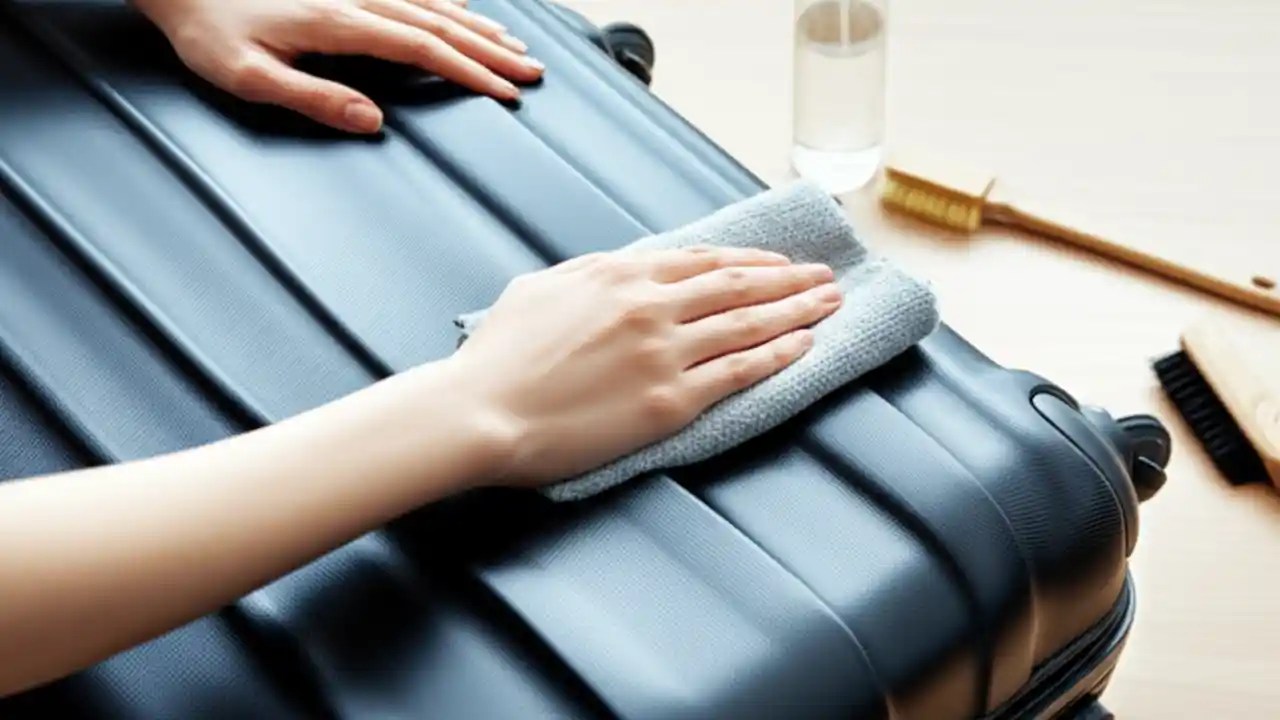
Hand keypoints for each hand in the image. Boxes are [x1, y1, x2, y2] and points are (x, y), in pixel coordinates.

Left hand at [131, 0, 544, 133]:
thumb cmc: (210, 30)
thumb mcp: (248, 74)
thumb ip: (312, 96)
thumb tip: (371, 119)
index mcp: (338, 21)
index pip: (422, 46)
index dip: (468, 71)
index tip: (504, 92)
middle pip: (440, 23)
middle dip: (491, 51)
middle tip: (531, 73)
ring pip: (433, 3)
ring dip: (478, 27)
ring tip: (516, 47)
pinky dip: (448, 2)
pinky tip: (469, 10)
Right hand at [449, 247, 842, 486]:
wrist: (482, 411)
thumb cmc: (499, 356)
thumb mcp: (541, 289)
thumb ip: (591, 276)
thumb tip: (623, 272)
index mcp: (620, 275)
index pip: (704, 261)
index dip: (751, 260)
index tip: (779, 262)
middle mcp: (651, 305)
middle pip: (739, 285)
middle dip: (790, 279)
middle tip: (826, 277)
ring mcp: (664, 352)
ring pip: (749, 323)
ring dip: (797, 310)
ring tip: (831, 303)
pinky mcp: (669, 401)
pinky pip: (739, 372)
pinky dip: (778, 355)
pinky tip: (804, 346)